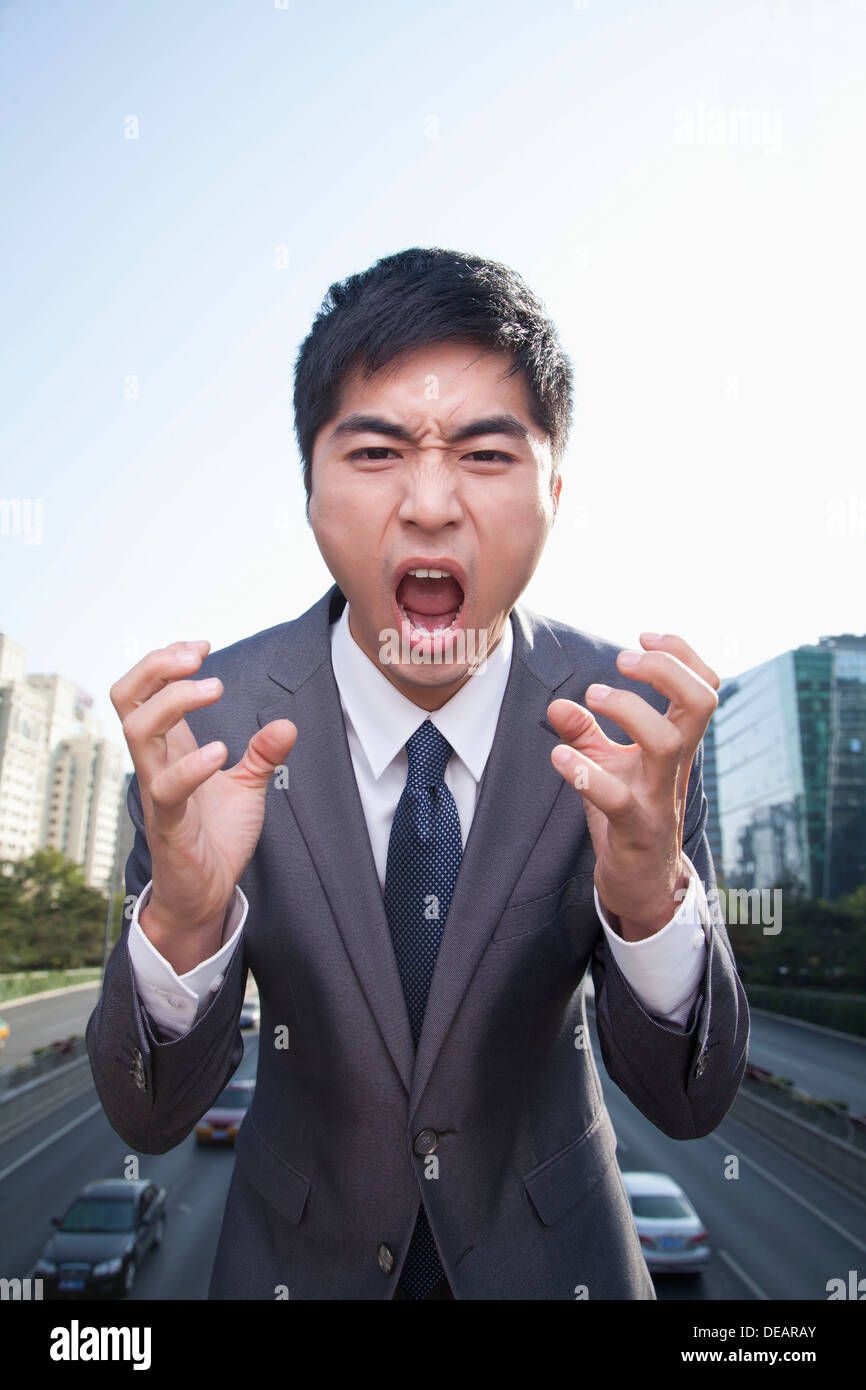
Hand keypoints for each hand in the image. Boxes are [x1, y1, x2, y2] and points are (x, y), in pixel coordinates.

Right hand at [111, 641, 296, 961]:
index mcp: (169, 749)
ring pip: (138, 732)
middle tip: (198, 656)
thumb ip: (262, 754)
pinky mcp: (169, 823)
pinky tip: (221, 752)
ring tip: (214, 688)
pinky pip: (167, 788)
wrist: (208, 894)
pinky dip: (192, 765)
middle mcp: (155, 763)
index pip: (143, 691)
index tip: (202, 646)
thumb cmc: (217, 837)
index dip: (164, 661)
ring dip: (173, 701)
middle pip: (128, 700)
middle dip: (156, 667)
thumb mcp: (247, 787)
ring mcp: (158, 791)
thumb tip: (287, 724)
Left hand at [548, 633, 718, 939]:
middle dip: (665, 670)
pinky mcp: (634, 828)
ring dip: (627, 710)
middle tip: (621, 660)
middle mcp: (676, 764)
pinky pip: (616, 798)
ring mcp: (659, 795)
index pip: (704, 685)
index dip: (682, 653)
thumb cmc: (629, 812)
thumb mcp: (608, 765)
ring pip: (666, 742)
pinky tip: (558, 756)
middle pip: (701, 702)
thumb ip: (586, 733)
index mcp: (677, 742)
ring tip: (589, 697)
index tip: (643, 637)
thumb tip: (558, 704)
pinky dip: (584, 773)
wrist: (643, 881)